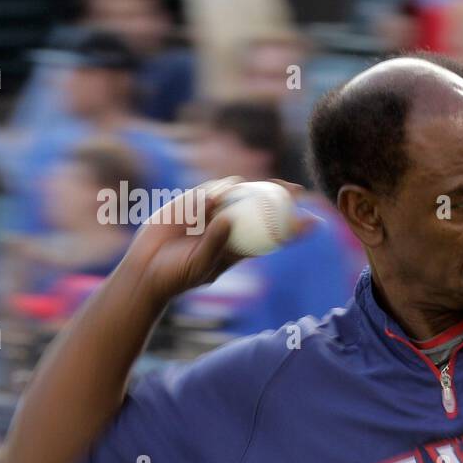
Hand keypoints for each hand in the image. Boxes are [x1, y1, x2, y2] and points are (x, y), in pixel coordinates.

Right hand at [121, 178, 310, 305]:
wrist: (148, 269)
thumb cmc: (180, 274)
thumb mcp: (202, 264)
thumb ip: (216, 243)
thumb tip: (228, 220)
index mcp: (240, 246)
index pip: (273, 234)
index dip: (294, 227)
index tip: (314, 221)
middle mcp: (231, 226)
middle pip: (261, 205)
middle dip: (280, 194)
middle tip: (296, 189)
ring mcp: (212, 213)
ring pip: (236, 194)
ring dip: (248, 189)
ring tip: (253, 188)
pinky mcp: (192, 203)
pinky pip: (208, 192)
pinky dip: (215, 191)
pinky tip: (218, 194)